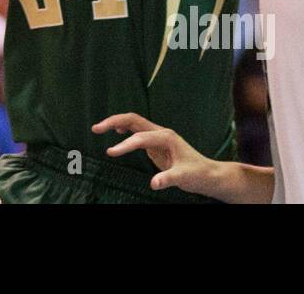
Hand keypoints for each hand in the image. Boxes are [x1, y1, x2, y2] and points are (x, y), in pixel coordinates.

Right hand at [92, 112, 218, 193]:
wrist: (207, 174)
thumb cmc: (197, 174)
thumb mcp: (183, 178)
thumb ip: (168, 179)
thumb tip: (153, 183)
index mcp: (166, 137)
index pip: (139, 137)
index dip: (124, 145)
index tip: (111, 153)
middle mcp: (160, 132)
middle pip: (133, 120)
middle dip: (114, 122)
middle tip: (96, 128)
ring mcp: (158, 136)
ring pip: (133, 123)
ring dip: (116, 123)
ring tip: (99, 128)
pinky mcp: (155, 143)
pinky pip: (136, 132)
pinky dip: (124, 129)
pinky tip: (117, 133)